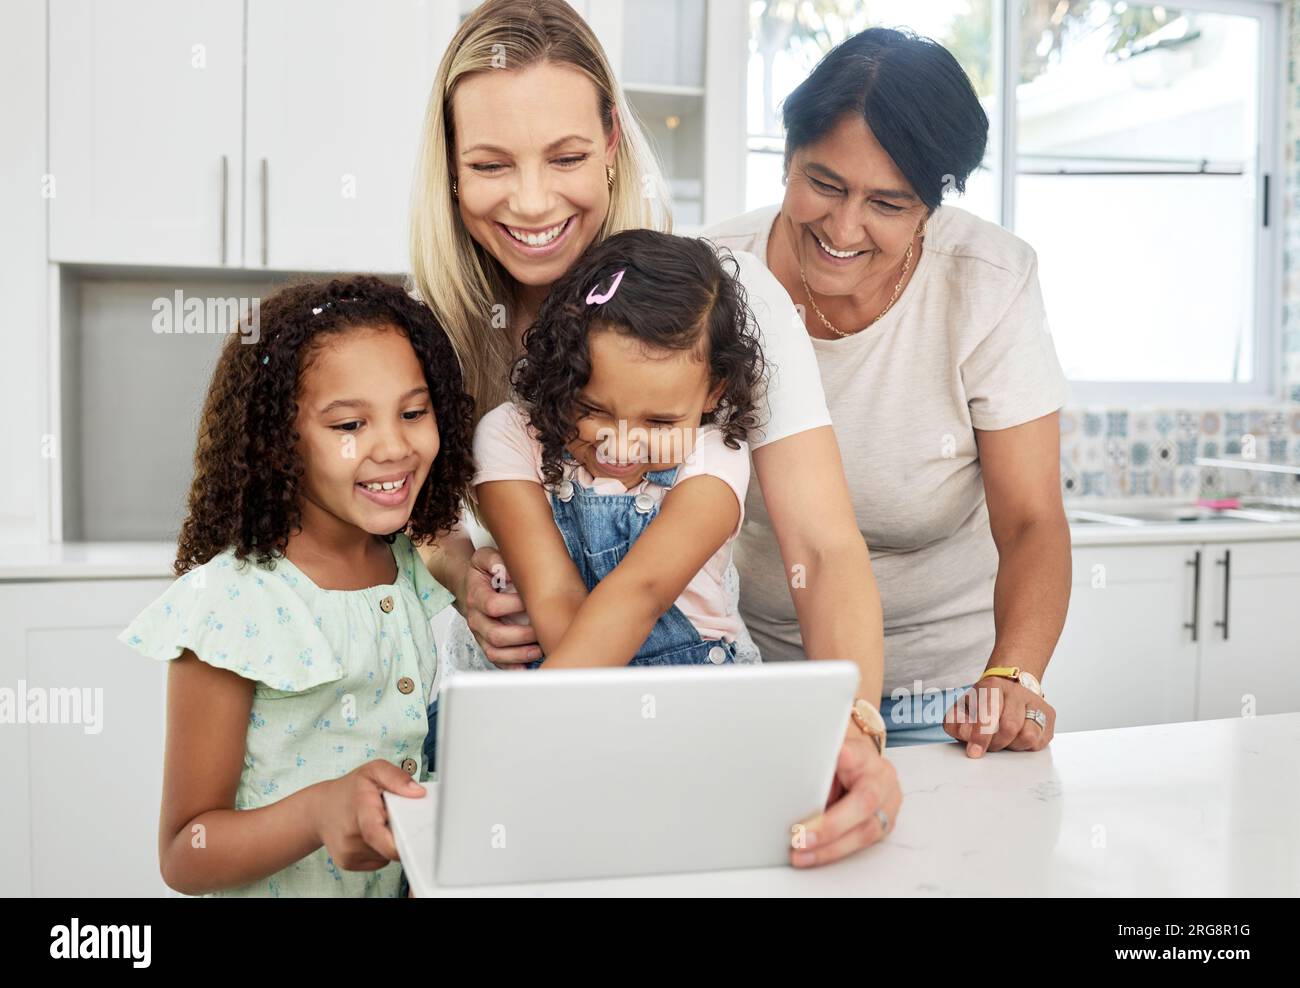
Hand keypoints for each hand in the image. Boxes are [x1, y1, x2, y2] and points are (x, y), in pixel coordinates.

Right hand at [312, 759, 423, 869]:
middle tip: (397, 819)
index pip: (376, 834)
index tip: (411, 838)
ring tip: (380, 824)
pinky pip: (377, 861)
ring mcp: (347, 853)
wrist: (319, 810)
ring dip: (390, 841)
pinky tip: (373, 835)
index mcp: (360, 810)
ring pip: (385, 854)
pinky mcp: (347, 863)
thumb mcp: (373, 771)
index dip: (396, 842)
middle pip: (388, 846)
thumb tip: (418, 793)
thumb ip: (396, 777)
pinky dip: (381, 849)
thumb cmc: (350, 790)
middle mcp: (350, 836)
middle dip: (400, 835)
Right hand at [463, 548, 541, 668]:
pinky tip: (528, 665)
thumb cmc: (484, 573)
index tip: (532, 601)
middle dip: (522, 635)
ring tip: (539, 648)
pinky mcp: (488, 646)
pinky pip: (498, 662)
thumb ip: (496, 560)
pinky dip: (513, 667)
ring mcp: (481, 635)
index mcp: (476, 596)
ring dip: (520, 654)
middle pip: (496, 634)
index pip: (493, 605)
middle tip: (541, 630)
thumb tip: (510, 572)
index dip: (514, 605)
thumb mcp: (486, 558)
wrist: (471, 586)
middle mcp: (476, 619)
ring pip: (496, 652)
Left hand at [790, 735, 900, 866]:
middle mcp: (882, 779)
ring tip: (801, 855)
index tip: (838, 755)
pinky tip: (814, 856)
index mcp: (865, 756)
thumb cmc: (841, 765)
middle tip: (801, 837)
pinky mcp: (886, 826)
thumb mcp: (828, 759)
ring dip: (829, 848)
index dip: (847, 757)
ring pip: (865, 832)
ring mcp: (888, 804)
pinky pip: (862, 845)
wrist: (864, 771)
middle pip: (864, 802)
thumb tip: (799, 795)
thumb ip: (819, 772)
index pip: (856, 755)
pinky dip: (834, 852)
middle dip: (830, 825)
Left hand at [944, 676, 1055, 756]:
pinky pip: (1039, 741)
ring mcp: (1036, 703)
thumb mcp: (963, 708)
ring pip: (1027, 736)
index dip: (981, 735)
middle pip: (1009, 727)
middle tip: (989, 746)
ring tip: (1003, 740)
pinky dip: (1024, 746)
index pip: (989, 712)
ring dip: (1011, 745)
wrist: (1009, 688)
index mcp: (993, 686)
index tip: (974, 752)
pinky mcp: (1049, 716)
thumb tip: (964, 735)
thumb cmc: (984, 703)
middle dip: (995, 743)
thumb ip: (956, 722)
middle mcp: (1017, 692)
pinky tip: (1016, 738)